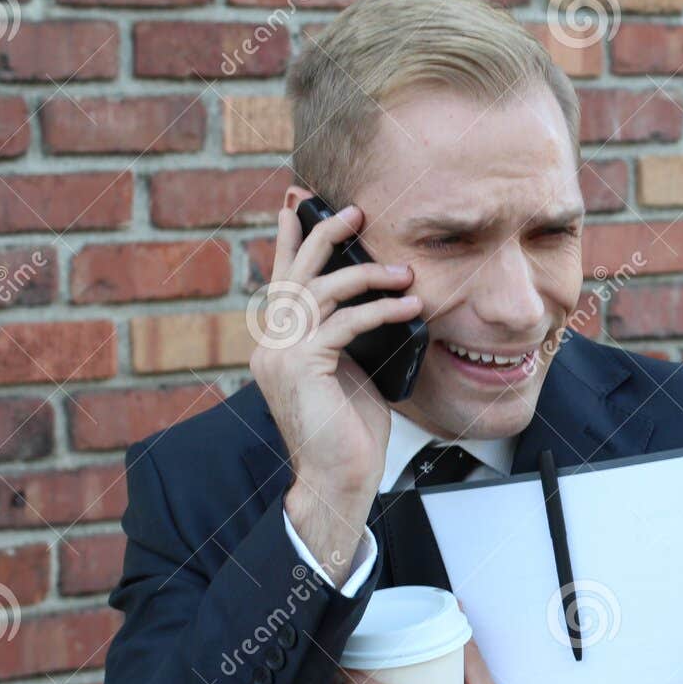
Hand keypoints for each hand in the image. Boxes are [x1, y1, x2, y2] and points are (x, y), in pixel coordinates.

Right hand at [251, 198, 417, 583]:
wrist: (338, 481)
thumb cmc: (350, 434)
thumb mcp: (351, 373)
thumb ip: (348, 339)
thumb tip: (377, 307)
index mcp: (279, 344)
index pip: (284, 281)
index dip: (290, 240)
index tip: (298, 202)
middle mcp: (271, 344)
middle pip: (295, 273)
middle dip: (323, 235)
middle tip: (356, 211)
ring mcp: (281, 354)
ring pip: (320, 292)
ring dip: (366, 275)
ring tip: (404, 271)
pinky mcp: (301, 366)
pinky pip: (344, 323)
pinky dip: (380, 311)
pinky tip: (411, 307)